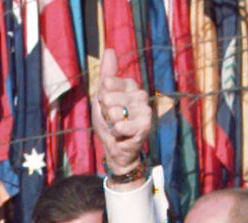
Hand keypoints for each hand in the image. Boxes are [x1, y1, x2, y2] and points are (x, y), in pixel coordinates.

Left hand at [91, 48, 151, 176]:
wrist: (115, 147)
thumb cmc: (109, 121)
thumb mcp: (102, 95)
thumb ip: (106, 73)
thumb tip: (110, 49)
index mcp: (130, 85)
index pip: (106, 82)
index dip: (101, 98)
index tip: (107, 105)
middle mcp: (140, 94)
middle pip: (108, 98)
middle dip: (105, 113)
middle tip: (113, 119)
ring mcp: (144, 109)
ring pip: (113, 112)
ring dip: (111, 124)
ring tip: (118, 127)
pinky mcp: (146, 125)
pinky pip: (120, 125)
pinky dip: (116, 133)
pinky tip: (123, 134)